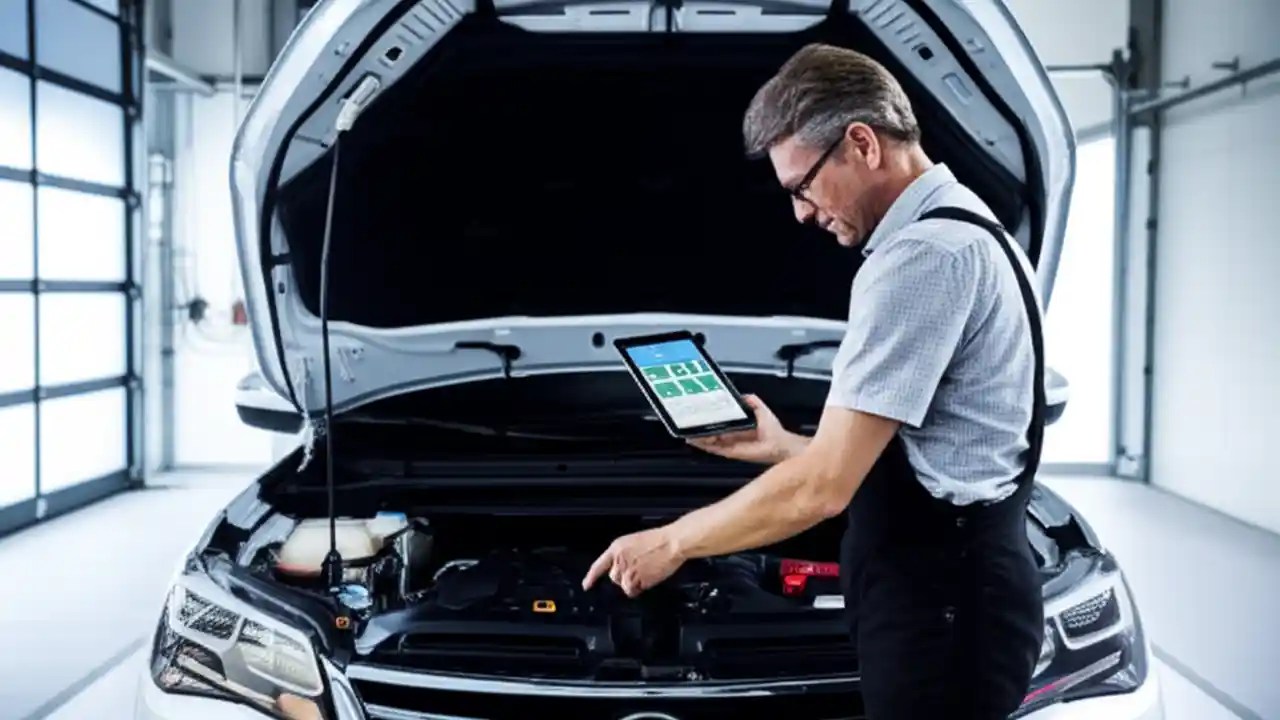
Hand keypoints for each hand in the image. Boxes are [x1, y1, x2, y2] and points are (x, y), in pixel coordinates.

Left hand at [582, 526, 684, 597]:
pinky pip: (634, 591)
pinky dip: (640, 588)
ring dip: (632, 584)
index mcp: (617, 548)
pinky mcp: (639, 581)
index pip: (598, 566)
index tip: (586, 585)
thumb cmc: (658, 540)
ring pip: (624, 586)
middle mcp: (620, 560)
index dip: (591, 577)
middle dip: (623, 577)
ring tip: (645, 573)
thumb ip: (623, 555)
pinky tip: (648, 578)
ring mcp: (629, 572)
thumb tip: (619, 566)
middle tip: (637, 569)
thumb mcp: (634, 542)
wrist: (672, 543)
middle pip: (614, 578)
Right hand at [687, 394, 804, 463]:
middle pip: (711, 434)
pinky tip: (696, 440)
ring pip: (710, 442)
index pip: (720, 424)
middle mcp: (732, 437)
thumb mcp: (760, 409)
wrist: (780, 445)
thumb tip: (742, 395)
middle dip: (700, 429)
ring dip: (699, 438)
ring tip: (688, 432)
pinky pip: (715, 449)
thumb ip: (751, 401)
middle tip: (689, 423)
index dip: (709, 420)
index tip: (699, 414)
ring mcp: (731, 445)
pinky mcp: (731, 452)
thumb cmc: (774, 430)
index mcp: (738, 428)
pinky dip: (705, 445)